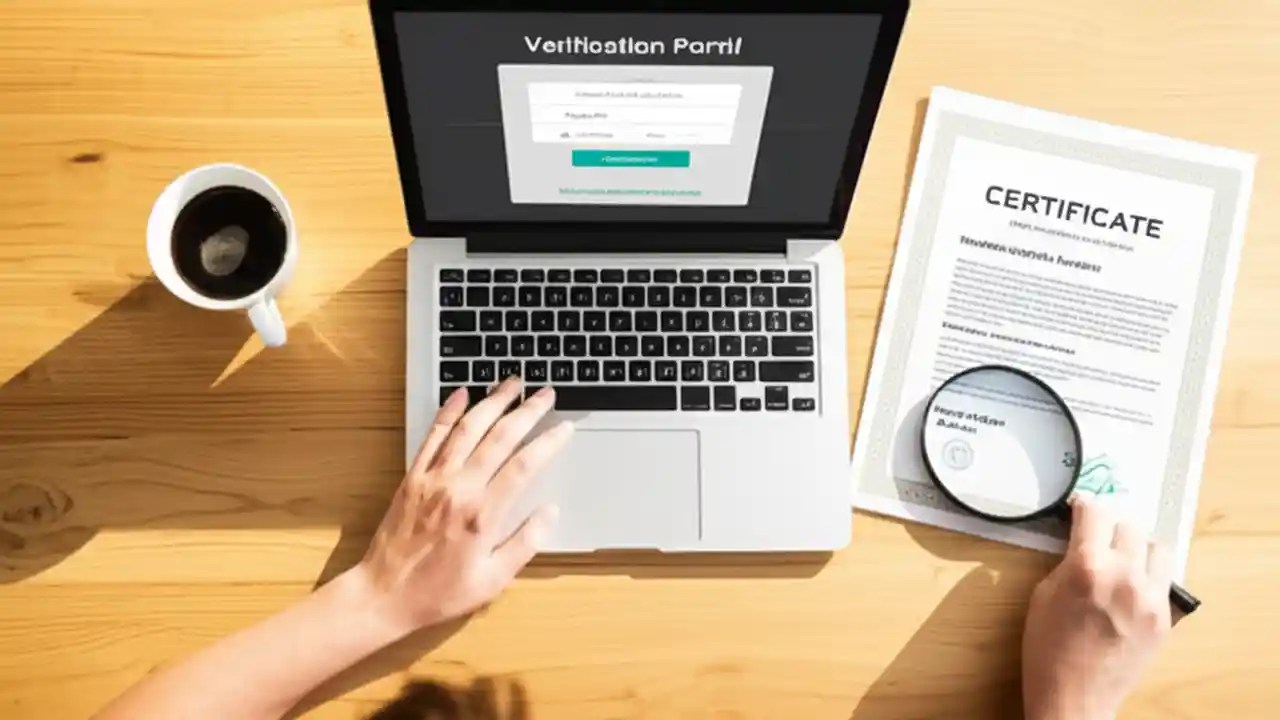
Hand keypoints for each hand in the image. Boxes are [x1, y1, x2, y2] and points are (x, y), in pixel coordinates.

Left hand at [353, 378, 571, 635]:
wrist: (384, 595)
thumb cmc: (439, 593)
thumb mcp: (493, 581)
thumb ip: (525, 543)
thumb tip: (549, 513)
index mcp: (483, 515)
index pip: (524, 466)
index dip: (548, 443)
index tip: (564, 428)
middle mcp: (459, 489)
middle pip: (499, 437)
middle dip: (526, 411)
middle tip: (545, 394)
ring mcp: (433, 479)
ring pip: (467, 428)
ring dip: (492, 401)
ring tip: (511, 383)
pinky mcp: (413, 477)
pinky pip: (433, 436)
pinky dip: (448, 411)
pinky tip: (462, 393)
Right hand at [1022, 495, 1173, 719]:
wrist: (1074, 698)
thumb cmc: (1046, 649)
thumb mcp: (1043, 595)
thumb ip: (1068, 563)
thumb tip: (1082, 543)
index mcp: (1088, 567)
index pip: (1095, 513)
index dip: (1084, 506)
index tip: (1080, 509)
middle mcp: (1126, 577)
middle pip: (1129, 526)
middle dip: (1110, 529)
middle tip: (1097, 540)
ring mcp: (1151, 599)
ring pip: (1157, 549)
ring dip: (1137, 549)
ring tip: (1122, 562)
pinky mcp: (1165, 620)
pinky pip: (1164, 582)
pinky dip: (1148, 578)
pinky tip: (1130, 591)